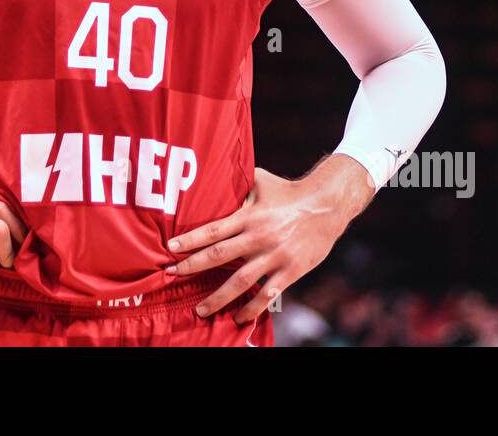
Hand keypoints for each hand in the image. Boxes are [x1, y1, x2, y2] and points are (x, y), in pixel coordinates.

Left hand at [165, 164, 360, 323]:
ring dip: (217, 297)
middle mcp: (258, 236)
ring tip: (200, 309)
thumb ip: (237, 186)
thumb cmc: (289, 191)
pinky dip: (252, 308)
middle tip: (172, 276)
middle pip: (219, 256)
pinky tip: (238, 316)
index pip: (213, 230)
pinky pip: (267, 294)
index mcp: (249, 215)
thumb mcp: (260, 180)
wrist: (327, 205)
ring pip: (240, 281)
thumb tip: (213, 180)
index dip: (190, 240)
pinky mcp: (290, 271)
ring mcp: (274, 256)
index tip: (170, 249)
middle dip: (192, 267)